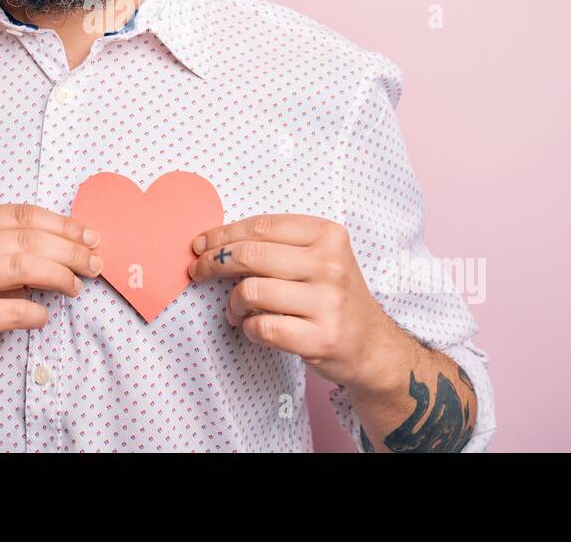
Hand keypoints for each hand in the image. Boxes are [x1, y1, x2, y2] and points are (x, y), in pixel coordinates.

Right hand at [0, 203, 103, 381]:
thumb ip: (25, 244)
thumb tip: (83, 239)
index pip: (22, 215)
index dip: (62, 225)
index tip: (90, 238)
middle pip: (26, 240)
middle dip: (69, 251)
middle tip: (93, 264)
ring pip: (23, 267)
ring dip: (60, 277)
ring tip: (75, 287)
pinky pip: (16, 310)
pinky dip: (38, 313)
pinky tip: (43, 316)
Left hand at [187, 213, 392, 388]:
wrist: (371, 345)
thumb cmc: (332, 297)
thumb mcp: (318, 258)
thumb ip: (276, 246)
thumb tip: (215, 242)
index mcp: (328, 235)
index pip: (261, 227)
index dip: (222, 234)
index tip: (200, 244)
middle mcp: (330, 264)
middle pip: (250, 255)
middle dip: (214, 263)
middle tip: (199, 271)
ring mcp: (328, 302)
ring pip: (251, 292)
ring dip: (233, 303)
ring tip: (237, 309)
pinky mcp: (321, 337)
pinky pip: (262, 327)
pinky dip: (248, 328)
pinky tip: (254, 327)